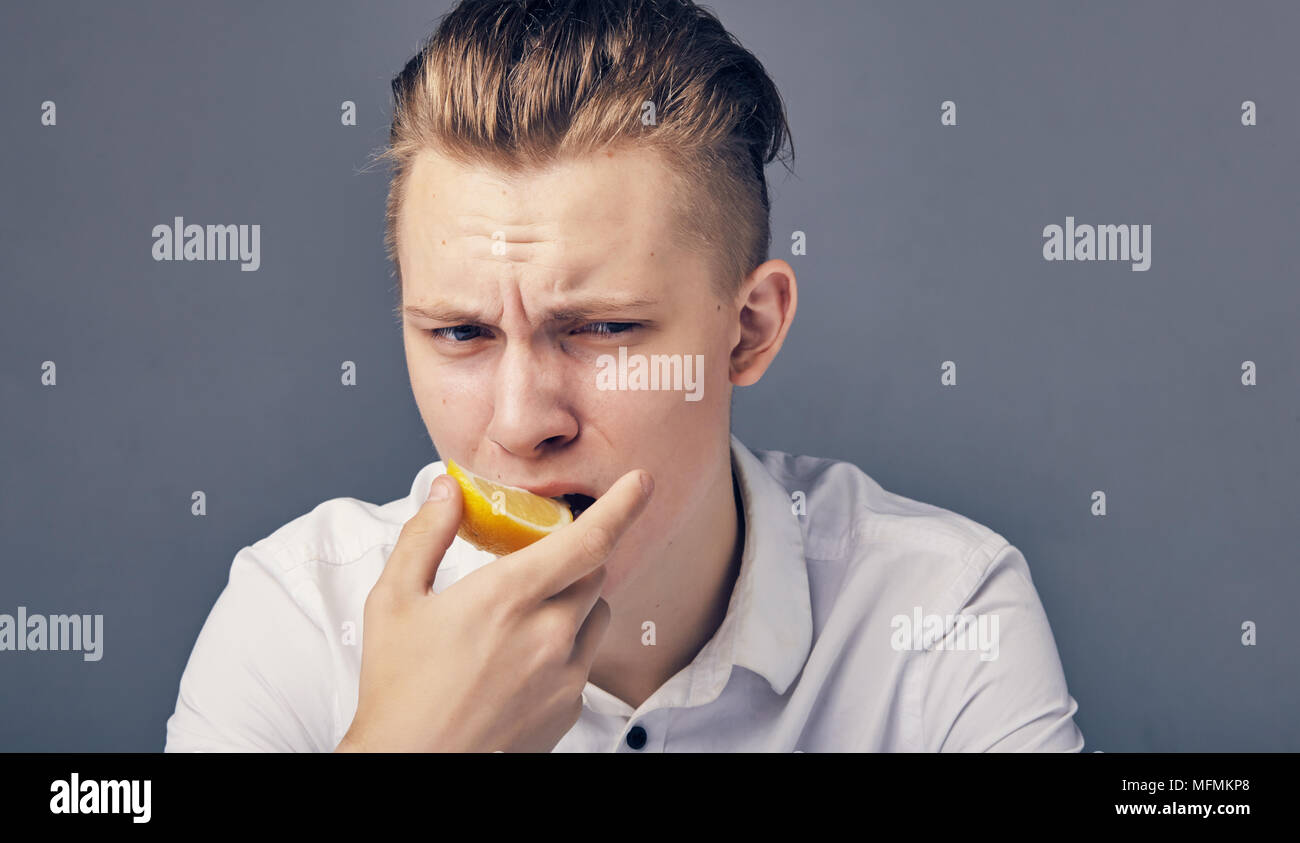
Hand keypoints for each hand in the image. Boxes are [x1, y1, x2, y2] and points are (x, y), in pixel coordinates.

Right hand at [335, 468, 653, 751]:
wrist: (414, 768)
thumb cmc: (398, 690)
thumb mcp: (394, 601)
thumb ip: (426, 536)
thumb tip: (446, 491)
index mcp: (508, 598)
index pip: (590, 541)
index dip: (623, 505)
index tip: (641, 481)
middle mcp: (549, 634)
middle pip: (595, 573)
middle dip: (577, 556)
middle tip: (539, 561)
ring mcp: (565, 675)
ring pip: (596, 615)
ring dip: (574, 600)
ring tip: (524, 615)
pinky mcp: (569, 708)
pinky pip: (584, 659)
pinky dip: (564, 646)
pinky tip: (518, 661)